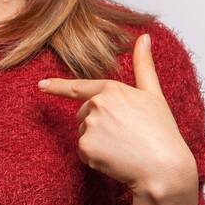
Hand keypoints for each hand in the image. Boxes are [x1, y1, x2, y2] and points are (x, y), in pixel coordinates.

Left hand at [38, 32, 198, 202]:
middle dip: (98, 124)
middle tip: (126, 135)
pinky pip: (84, 152)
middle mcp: (96, 104)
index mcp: (111, 89)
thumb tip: (144, 37)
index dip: (57, 87)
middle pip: (83, 115)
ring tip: (124, 148)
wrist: (164, 168)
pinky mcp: (86, 147)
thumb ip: (144, 65)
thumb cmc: (162, 132)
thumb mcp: (154, 94)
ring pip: (84, 134)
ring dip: (98, 142)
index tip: (41, 85)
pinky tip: (116, 159)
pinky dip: (96, 158)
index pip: (78, 87)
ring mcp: (89, 126)